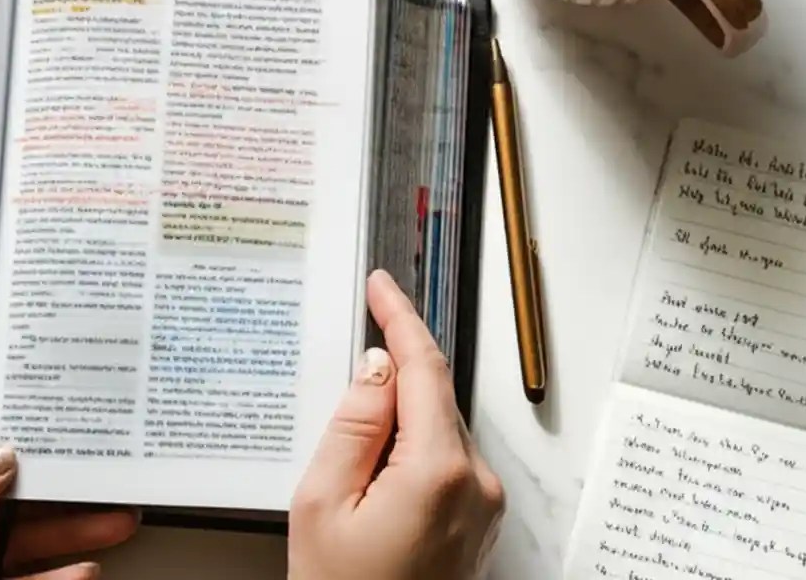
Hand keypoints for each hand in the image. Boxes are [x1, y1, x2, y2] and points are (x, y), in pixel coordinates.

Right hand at [289, 269, 505, 579]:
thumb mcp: (322, 503)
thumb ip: (353, 423)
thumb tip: (379, 367)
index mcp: (437, 471)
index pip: (425, 368)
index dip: (402, 316)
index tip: (384, 284)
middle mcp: (476, 483)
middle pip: (434, 397)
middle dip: (394, 376)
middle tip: (348, 366)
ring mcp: (484, 506)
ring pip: (440, 429)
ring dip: (400, 422)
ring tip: (351, 467)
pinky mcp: (480, 522)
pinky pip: (448, 461)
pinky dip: (414, 450)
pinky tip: (375, 478)